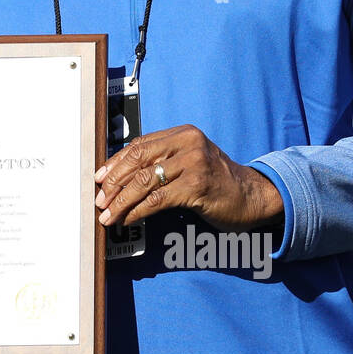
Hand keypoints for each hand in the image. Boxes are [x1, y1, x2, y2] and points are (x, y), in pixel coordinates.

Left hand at [94, 124, 283, 233]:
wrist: (253, 196)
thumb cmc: (217, 181)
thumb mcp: (190, 162)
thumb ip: (163, 161)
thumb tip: (122, 177)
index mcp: (182, 133)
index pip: (139, 145)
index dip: (115, 162)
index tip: (99, 178)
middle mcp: (187, 143)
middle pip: (138, 161)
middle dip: (114, 183)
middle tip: (100, 199)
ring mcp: (194, 163)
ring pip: (144, 182)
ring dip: (121, 201)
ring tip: (108, 215)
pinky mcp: (197, 186)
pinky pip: (158, 200)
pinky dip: (138, 211)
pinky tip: (128, 220)